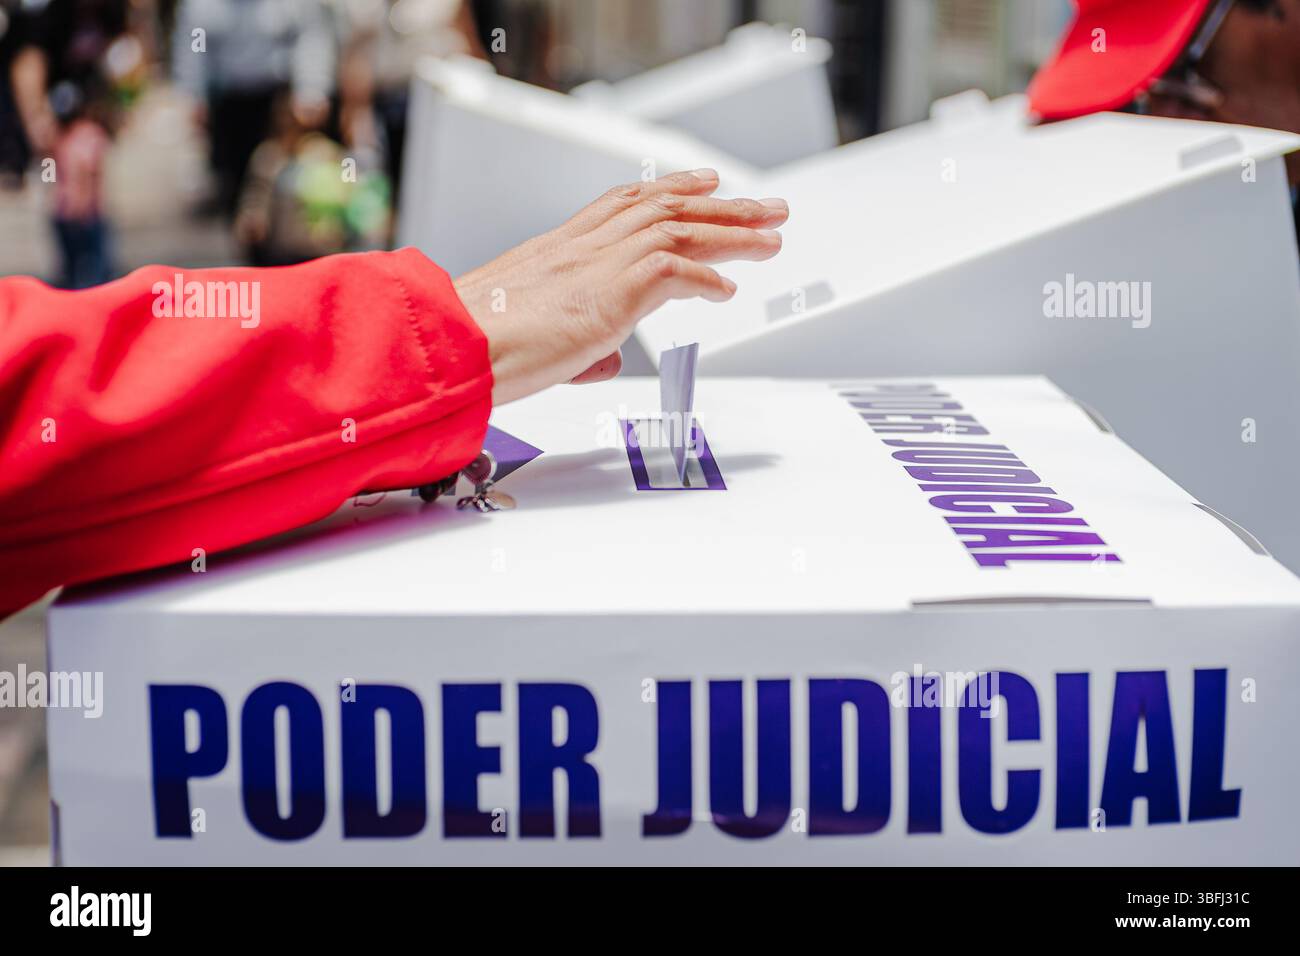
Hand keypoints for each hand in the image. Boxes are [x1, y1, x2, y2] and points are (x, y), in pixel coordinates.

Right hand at [453, 169, 787, 404]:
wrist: (450, 347)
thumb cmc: (471, 348)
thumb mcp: (528, 340)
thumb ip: (576, 345)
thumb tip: (605, 359)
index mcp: (555, 250)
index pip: (621, 206)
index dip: (667, 191)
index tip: (702, 185)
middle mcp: (579, 247)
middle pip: (662, 209)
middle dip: (720, 206)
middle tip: (763, 207)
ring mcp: (595, 265)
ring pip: (678, 230)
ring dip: (731, 233)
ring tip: (771, 237)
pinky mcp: (608, 292)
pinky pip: (674, 271)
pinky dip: (706, 278)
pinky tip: (728, 291)